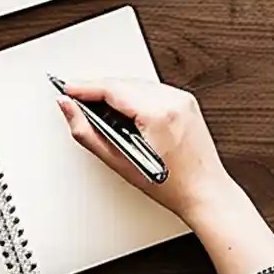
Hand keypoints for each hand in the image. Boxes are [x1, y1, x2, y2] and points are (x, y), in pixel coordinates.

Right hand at [57, 78, 273, 273]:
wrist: (205, 191)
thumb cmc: (171, 185)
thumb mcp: (120, 162)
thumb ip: (88, 133)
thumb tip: (69, 109)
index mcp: (158, 113)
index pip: (112, 88)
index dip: (85, 87)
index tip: (68, 89)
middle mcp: (173, 100)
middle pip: (124, 82)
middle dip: (98, 89)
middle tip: (76, 100)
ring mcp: (182, 98)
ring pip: (137, 83)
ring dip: (115, 92)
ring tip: (97, 108)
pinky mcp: (186, 101)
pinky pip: (152, 89)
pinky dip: (134, 96)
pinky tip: (124, 111)